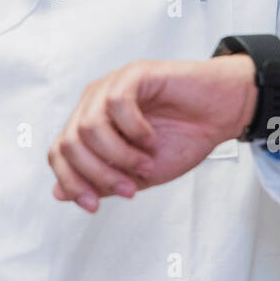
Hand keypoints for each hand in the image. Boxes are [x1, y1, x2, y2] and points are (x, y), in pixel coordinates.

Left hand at [47, 55, 257, 212]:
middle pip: (70, 143)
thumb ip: (101, 181)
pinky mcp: (134, 74)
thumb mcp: (138, 173)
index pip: (59, 153)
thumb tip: (59, 193)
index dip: (71, 183)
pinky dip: (134, 130)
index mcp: (91, 125)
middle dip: (98, 174)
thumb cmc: (182, 138)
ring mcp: (111, 86)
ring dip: (120, 155)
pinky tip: (151, 138)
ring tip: (146, 163)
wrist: (221, 113)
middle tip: (129, 188)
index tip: (94, 206)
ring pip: (89, 126)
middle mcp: (94, 103)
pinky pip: (117, 104)